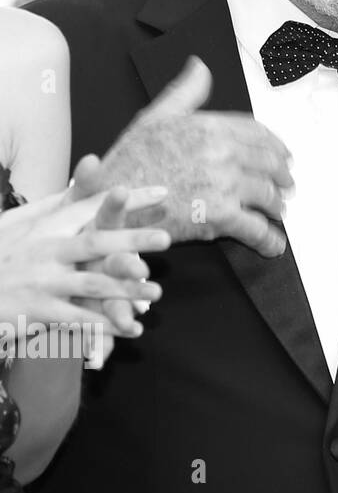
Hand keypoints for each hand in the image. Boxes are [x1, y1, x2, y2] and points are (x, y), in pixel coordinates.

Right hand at [0, 187, 169, 366]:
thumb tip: (94, 165)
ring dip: (127, 288)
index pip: (93, 207)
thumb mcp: (25, 219)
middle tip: (166, 238)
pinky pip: (78, 319)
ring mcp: (43, 282)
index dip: (127, 200)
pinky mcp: (39, 311)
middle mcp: (46, 251)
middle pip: (95, 242)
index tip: (161, 192)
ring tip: (156, 291)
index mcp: (47, 226)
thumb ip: (63, 201)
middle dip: (131, 240)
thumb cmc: (2, 250)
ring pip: (92, 283)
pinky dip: (106, 325)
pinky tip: (131, 328)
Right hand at [71, 57, 294, 257]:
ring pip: (267, 194)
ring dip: (277, 205)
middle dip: (282, 175)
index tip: (283, 155)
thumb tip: (200, 67)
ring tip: (278, 210)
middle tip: (288, 184)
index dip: (275, 145)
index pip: (257, 133)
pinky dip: (269, 239)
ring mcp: (225, 185)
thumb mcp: (155, 117)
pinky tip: (274, 244)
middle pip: (269, 163)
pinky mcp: (220, 216)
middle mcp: (223, 153)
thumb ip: (185, 93)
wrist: (110, 198)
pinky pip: (255, 229)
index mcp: (210, 127)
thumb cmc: (129, 160)